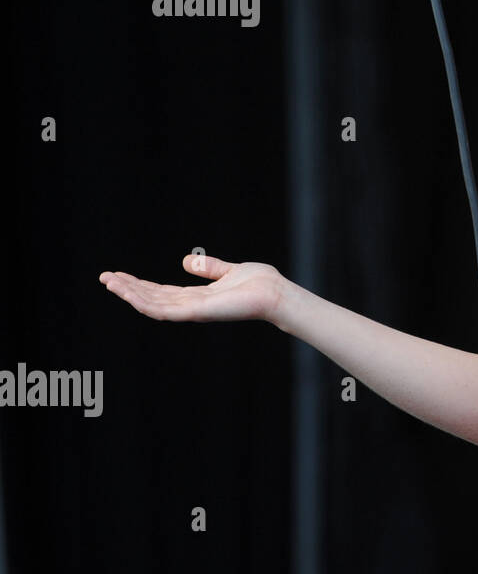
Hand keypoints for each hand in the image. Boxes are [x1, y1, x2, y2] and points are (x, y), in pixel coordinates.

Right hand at [99, 255, 283, 323]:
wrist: (276, 293)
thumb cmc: (260, 284)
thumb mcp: (230, 270)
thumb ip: (209, 268)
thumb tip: (186, 261)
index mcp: (198, 297)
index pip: (162, 292)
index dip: (140, 285)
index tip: (120, 275)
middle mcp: (192, 306)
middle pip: (152, 298)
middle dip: (128, 288)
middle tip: (105, 277)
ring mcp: (193, 311)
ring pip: (152, 305)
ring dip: (129, 293)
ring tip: (108, 281)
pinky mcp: (197, 312)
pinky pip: (163, 310)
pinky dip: (143, 302)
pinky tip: (127, 292)